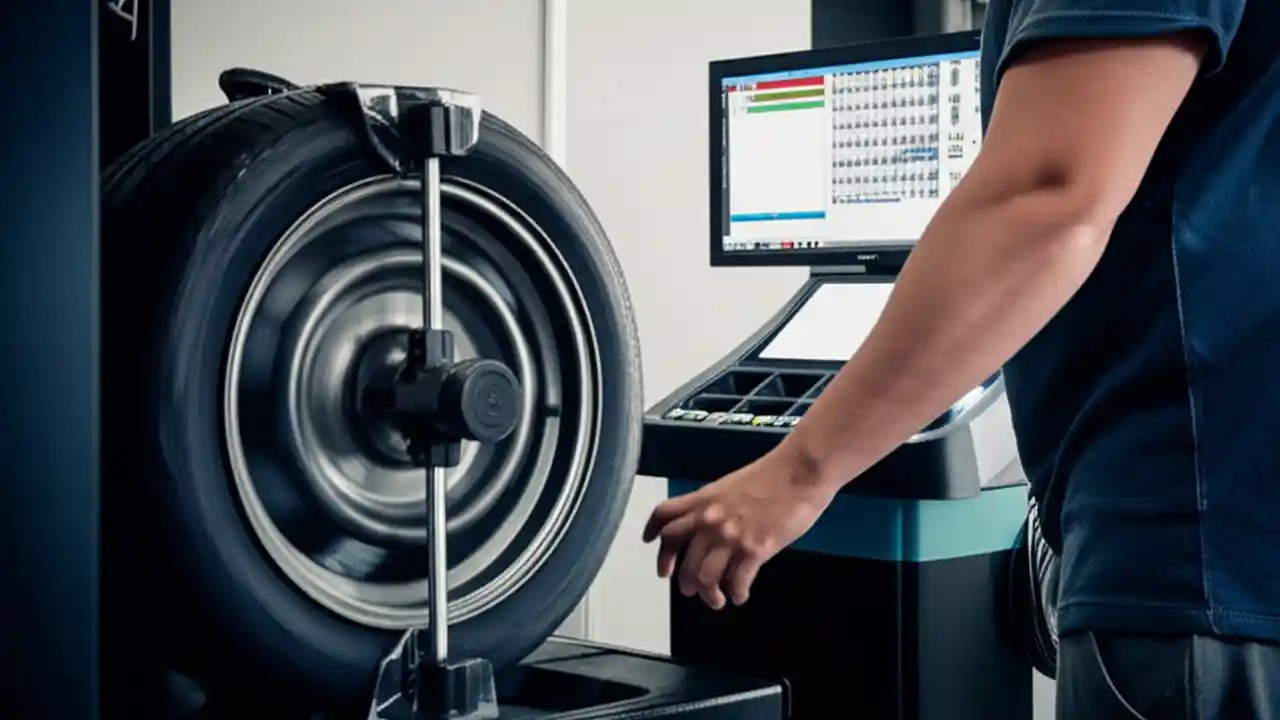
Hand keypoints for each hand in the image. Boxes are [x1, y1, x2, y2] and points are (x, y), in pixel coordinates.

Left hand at [642, 442, 834, 609]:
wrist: (799, 472)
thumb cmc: (773, 474)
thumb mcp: (731, 485)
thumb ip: (716, 506)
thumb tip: (712, 528)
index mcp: (703, 500)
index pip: (664, 518)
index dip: (654, 537)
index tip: (655, 552)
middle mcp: (709, 520)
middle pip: (681, 558)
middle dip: (682, 580)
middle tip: (688, 589)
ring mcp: (730, 537)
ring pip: (703, 577)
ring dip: (708, 594)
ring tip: (716, 600)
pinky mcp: (754, 550)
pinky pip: (736, 582)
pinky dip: (736, 594)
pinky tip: (741, 595)